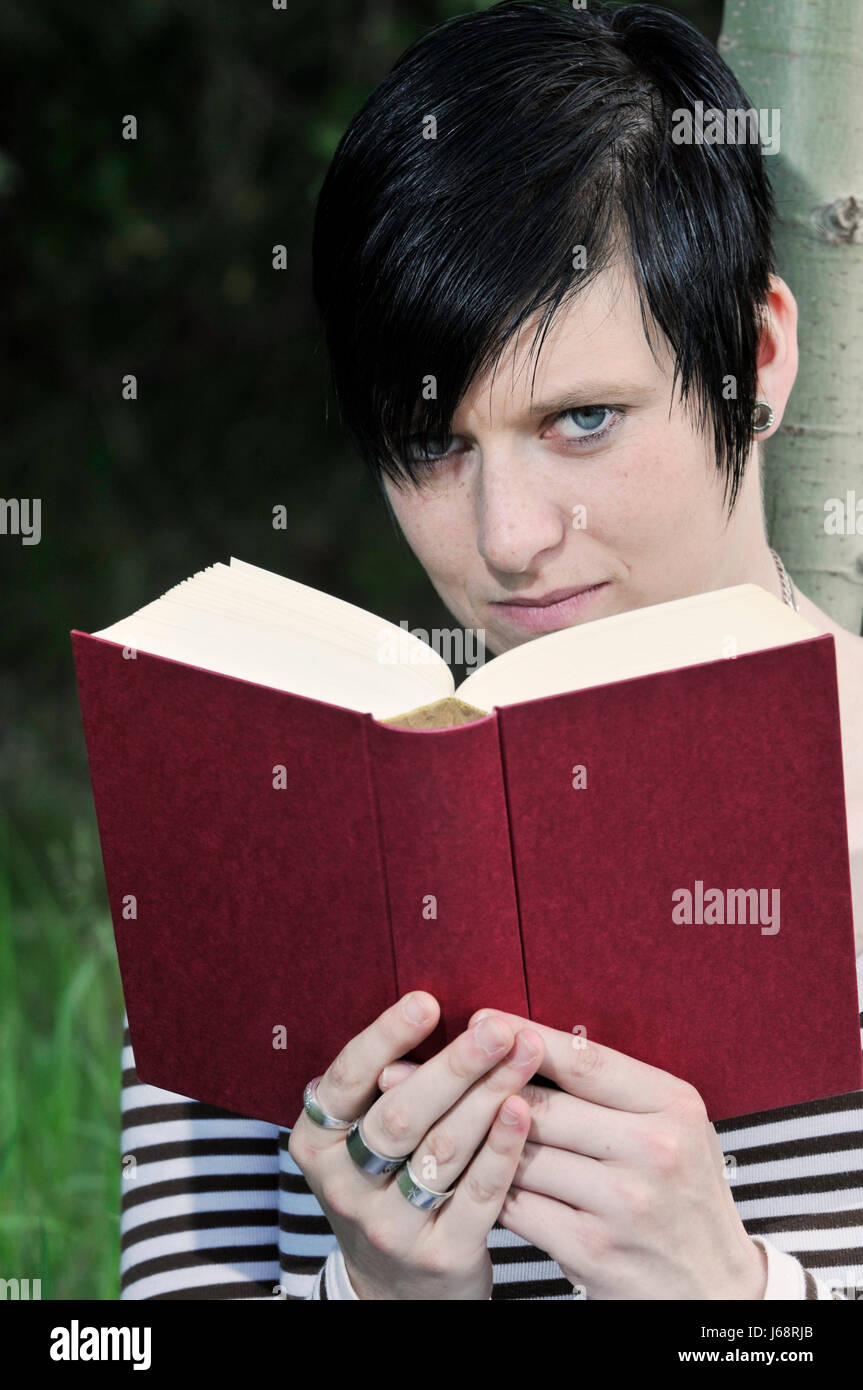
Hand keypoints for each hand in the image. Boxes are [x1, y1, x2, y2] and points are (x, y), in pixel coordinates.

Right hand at [288, 992, 544, 1298]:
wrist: (395, 1290)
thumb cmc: (386, 1183)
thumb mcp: (361, 1139)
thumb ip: (386, 1086)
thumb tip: (435, 1009)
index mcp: (316, 1143)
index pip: (347, 1080)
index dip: (385, 1038)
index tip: (426, 1001)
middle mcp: (344, 1186)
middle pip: (401, 1116)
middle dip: (455, 1066)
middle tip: (497, 1028)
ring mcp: (390, 1226)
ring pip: (443, 1150)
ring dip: (489, 1095)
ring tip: (525, 1054)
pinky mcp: (439, 1255)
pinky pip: (477, 1194)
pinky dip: (503, 1149)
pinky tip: (524, 1111)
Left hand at [379, 1009, 767, 1300]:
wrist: (713, 1287)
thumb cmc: (682, 1192)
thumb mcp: (671, 1124)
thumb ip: (613, 1087)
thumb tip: (526, 1038)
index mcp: (672, 1104)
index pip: (583, 1058)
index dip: (523, 1035)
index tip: (477, 1018)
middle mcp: (652, 1149)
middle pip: (541, 1106)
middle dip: (473, 1087)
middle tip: (412, 1072)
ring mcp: (622, 1205)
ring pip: (520, 1157)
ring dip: (470, 1141)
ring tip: (421, 1123)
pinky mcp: (592, 1252)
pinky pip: (517, 1207)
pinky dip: (486, 1189)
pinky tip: (459, 1175)